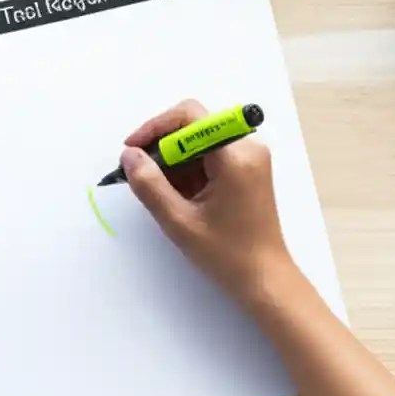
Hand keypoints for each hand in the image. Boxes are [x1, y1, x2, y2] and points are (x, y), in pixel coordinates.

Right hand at [120, 99, 290, 306]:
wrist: (265, 279)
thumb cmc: (227, 254)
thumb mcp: (179, 221)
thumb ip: (149, 184)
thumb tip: (129, 155)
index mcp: (236, 155)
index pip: (190, 116)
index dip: (155, 127)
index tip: (133, 150)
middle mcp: (247, 147)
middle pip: (194, 126)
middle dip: (163, 147)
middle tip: (141, 173)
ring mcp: (250, 158)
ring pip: (200, 141)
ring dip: (175, 161)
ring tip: (159, 191)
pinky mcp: (247, 170)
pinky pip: (210, 155)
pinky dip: (189, 169)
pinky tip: (177, 195)